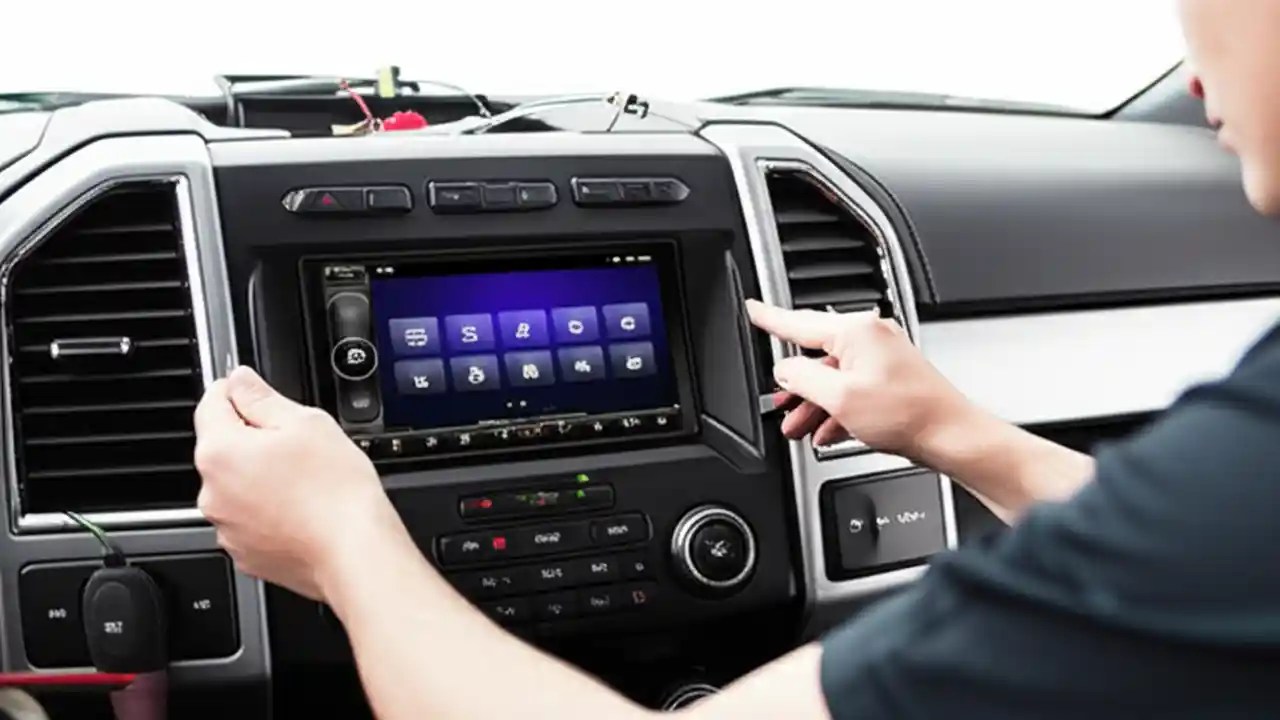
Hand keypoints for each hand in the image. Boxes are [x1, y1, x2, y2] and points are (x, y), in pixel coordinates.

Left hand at [193, 367, 401, 599]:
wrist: (354, 552)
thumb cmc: (336, 492)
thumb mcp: (307, 422)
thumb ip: (263, 397)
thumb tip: (240, 381)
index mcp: (220, 452)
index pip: (211, 403)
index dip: (238, 391)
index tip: (259, 393)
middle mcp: (212, 492)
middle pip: (225, 447)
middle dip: (255, 439)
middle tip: (299, 444)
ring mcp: (227, 527)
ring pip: (238, 485)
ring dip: (261, 476)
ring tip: (306, 480)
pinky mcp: (245, 553)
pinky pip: (250, 518)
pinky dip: (269, 510)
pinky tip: (302, 507)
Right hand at [747, 300, 970, 457]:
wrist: (950, 436)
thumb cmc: (908, 414)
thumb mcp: (839, 398)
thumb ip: (802, 379)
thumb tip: (784, 371)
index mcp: (856, 332)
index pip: (799, 321)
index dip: (770, 318)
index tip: (752, 309)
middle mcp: (869, 338)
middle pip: (815, 355)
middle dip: (794, 385)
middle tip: (778, 403)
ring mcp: (881, 358)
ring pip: (832, 377)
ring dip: (813, 404)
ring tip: (798, 427)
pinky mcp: (890, 379)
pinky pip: (850, 390)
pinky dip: (835, 410)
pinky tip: (827, 432)